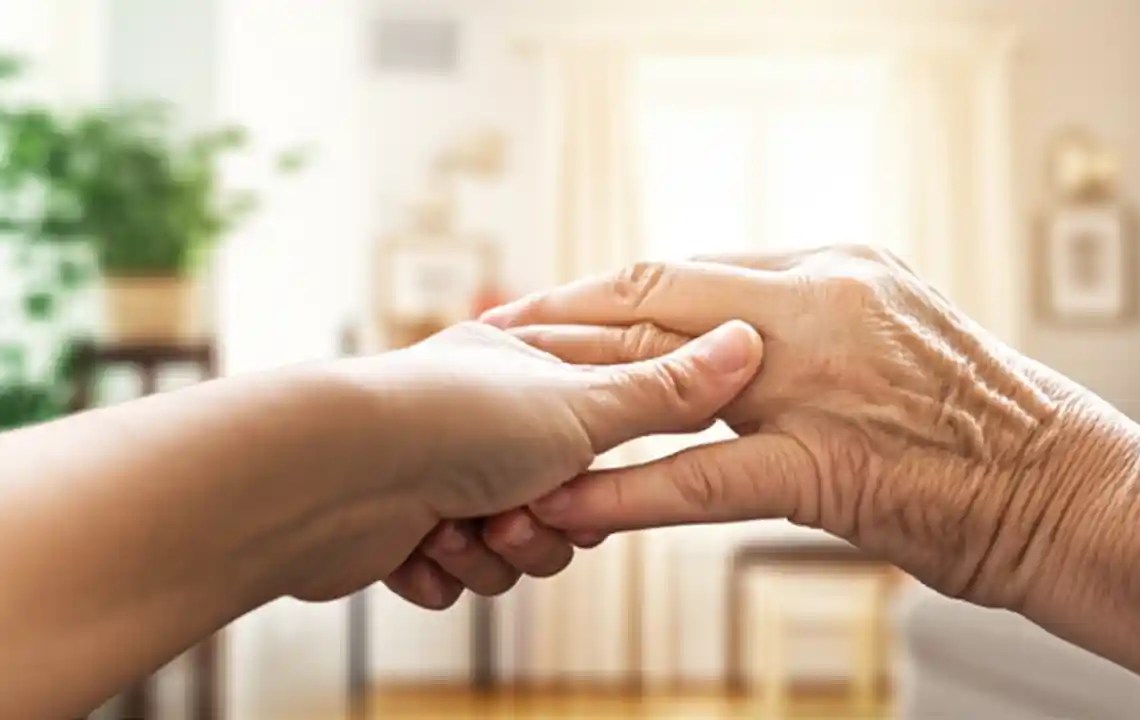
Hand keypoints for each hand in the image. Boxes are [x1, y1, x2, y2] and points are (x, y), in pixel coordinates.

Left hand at [325, 320, 761, 607]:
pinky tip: (422, 548)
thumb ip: (668, 391)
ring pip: (515, 547)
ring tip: (461, 528)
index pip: (608, 418)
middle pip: (566, 501)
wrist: (329, 473)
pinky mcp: (403, 529)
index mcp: (526, 373)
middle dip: (548, 524)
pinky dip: (448, 572)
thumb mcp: (583, 405)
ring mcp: (440, 474)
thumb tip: (750, 340)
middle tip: (523, 508)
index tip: (598, 473)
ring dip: (496, 553)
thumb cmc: (454, 421)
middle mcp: (483, 421)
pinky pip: (461, 576)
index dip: (614, 460)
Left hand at [483, 247, 1139, 608]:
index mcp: (832, 267)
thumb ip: (804, 324)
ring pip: (664, 382)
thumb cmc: (976, 426)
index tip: (542, 310)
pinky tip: (567, 507)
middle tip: (489, 344)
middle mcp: (819, 303)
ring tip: (502, 422)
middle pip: (654, 305)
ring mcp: (823, 381)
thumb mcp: (888, 336)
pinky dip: (627, 492)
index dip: (599, 292)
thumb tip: (723, 330)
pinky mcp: (830, 466)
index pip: (683, 271)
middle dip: (562, 327)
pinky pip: (703, 478)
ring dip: (576, 404)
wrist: (1069, 493)